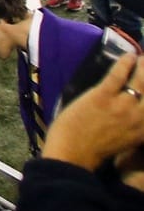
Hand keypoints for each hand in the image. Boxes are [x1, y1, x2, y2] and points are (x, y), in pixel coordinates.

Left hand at [43, 53, 143, 169]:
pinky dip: (125, 63)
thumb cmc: (95, 150)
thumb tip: (139, 107)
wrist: (72, 155)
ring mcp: (122, 105)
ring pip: (141, 80)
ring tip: (142, 58)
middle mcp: (141, 117)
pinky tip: (129, 55)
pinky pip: (118, 75)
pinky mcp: (103, 96)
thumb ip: (137, 127)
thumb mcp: (128, 140)